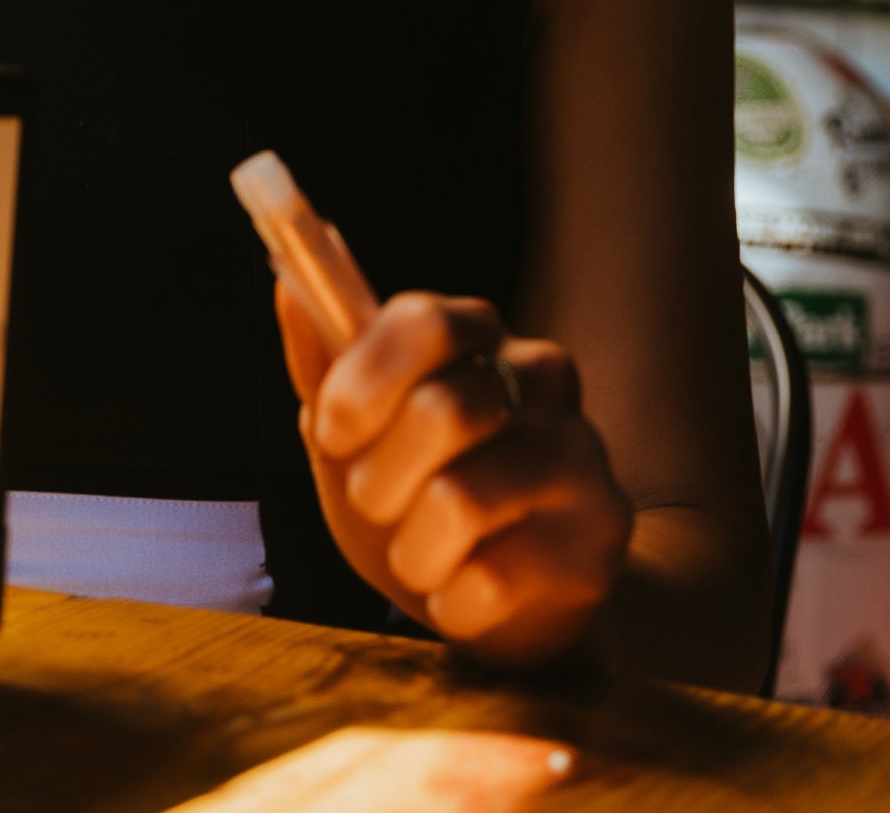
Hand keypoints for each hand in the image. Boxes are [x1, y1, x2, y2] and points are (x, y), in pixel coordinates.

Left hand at [279, 288, 631, 666]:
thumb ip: (323, 369)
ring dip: (412, 551)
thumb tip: (286, 289)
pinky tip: (463, 597)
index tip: (332, 433)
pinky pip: (497, 576)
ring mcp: (582, 451)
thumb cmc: (419, 493)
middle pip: (443, 412)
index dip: (365, 380)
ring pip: (464, 501)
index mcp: (478, 334)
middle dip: (379, 481)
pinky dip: (454, 601)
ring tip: (417, 560)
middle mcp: (542, 376)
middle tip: (375, 506)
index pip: (425, 321)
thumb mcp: (360, 436)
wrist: (505, 600)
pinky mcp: (603, 530)